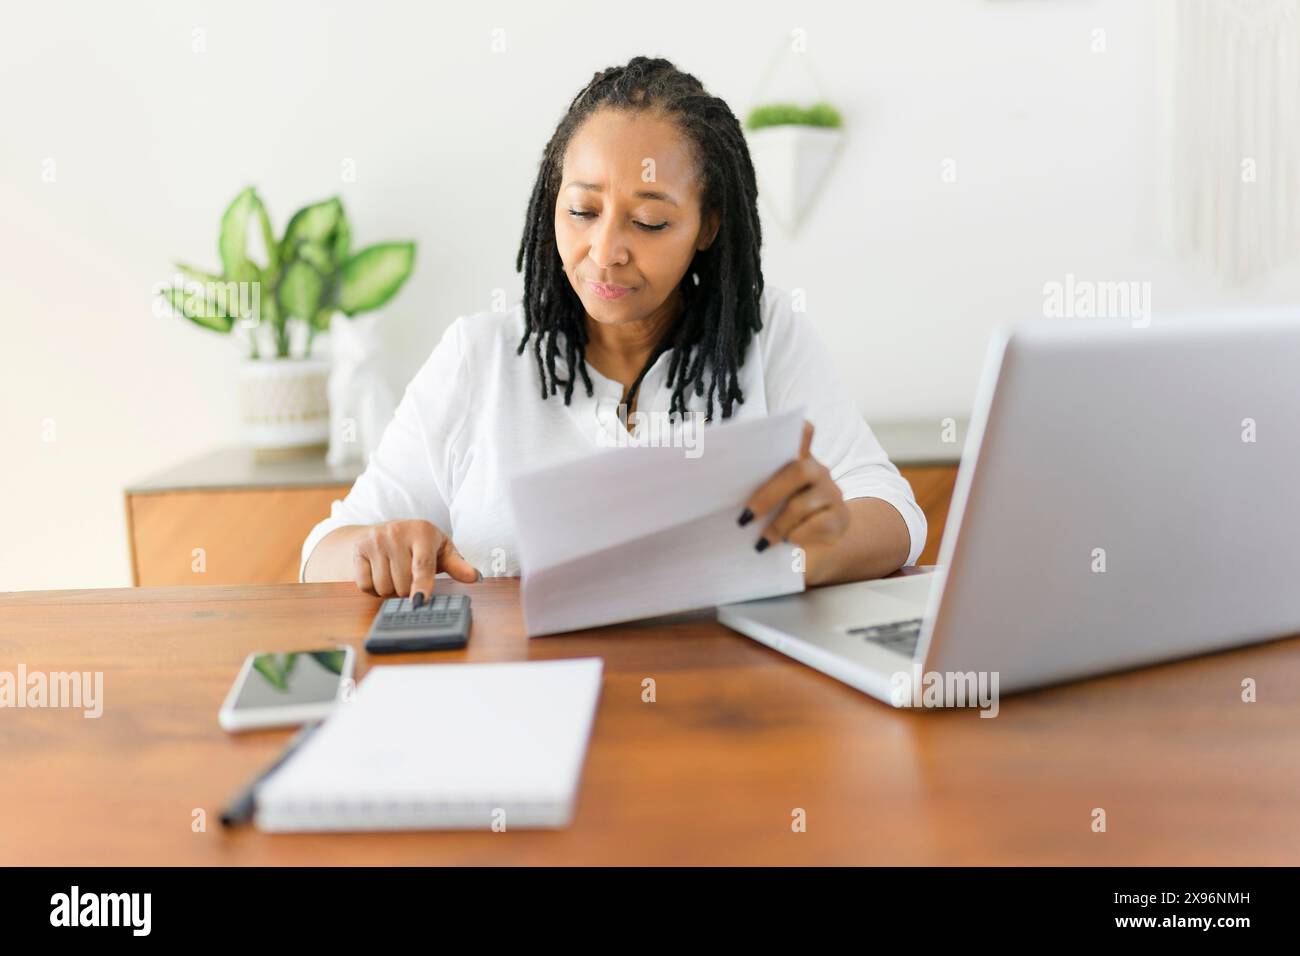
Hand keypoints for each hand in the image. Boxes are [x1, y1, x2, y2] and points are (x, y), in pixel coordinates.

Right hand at [352, 519, 478, 600]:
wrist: (384, 531)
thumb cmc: (420, 545)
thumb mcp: (441, 551)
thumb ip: (458, 565)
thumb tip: (475, 577)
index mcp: (422, 531)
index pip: (422, 565)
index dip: (422, 586)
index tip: (419, 602)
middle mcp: (397, 532)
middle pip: (402, 583)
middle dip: (407, 591)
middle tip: (410, 579)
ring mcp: (376, 539)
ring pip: (383, 586)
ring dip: (390, 591)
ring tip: (395, 575)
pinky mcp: (359, 548)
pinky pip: (365, 585)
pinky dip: (373, 588)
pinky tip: (380, 574)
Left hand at [737, 420, 849, 554]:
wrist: (814, 550)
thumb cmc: (781, 520)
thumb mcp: (768, 501)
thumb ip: (757, 487)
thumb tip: (725, 492)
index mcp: (797, 460)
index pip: (803, 433)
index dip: (795, 429)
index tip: (773, 434)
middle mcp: (817, 471)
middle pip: (797, 471)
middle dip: (767, 496)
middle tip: (744, 518)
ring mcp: (831, 493)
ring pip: (802, 504)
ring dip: (778, 525)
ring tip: (761, 542)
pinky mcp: (840, 518)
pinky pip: (818, 525)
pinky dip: (797, 535)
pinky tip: (787, 542)